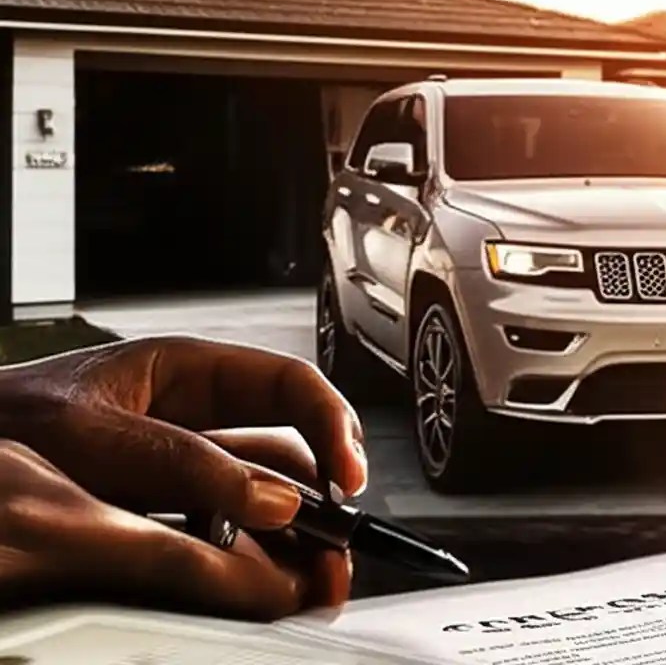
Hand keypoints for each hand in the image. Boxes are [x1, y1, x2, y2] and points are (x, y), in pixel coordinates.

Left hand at [0, 335, 368, 619]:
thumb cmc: (1, 422)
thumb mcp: (92, 433)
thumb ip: (183, 464)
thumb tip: (272, 500)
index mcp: (185, 371)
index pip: (287, 385)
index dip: (330, 424)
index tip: (347, 476)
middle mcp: (192, 419)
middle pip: (287, 446)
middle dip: (324, 490)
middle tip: (340, 537)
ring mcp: (179, 470)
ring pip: (263, 497)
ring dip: (295, 534)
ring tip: (314, 572)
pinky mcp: (163, 515)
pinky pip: (224, 533)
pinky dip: (252, 557)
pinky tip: (266, 577)